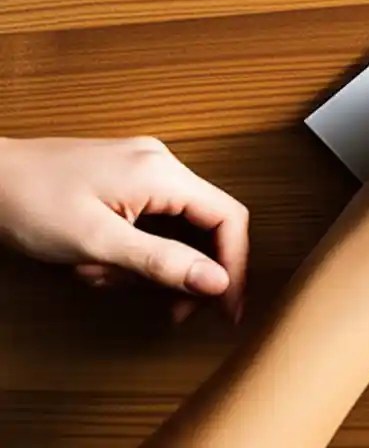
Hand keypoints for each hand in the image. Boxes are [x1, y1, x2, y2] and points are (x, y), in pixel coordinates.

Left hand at [0, 137, 248, 321]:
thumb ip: (162, 262)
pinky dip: (135, 251)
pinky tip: (99, 263)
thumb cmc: (27, 202)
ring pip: (176, 229)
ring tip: (102, 276)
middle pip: (206, 226)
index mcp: (162, 174)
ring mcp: (143, 169)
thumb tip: (218, 282)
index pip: (227, 219)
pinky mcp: (126, 179)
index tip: (227, 308)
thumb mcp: (97, 243)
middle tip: (173, 310)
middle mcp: (160, 164)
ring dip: (149, 265)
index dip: (235, 266)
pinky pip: (153, 222)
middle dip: (186, 271)